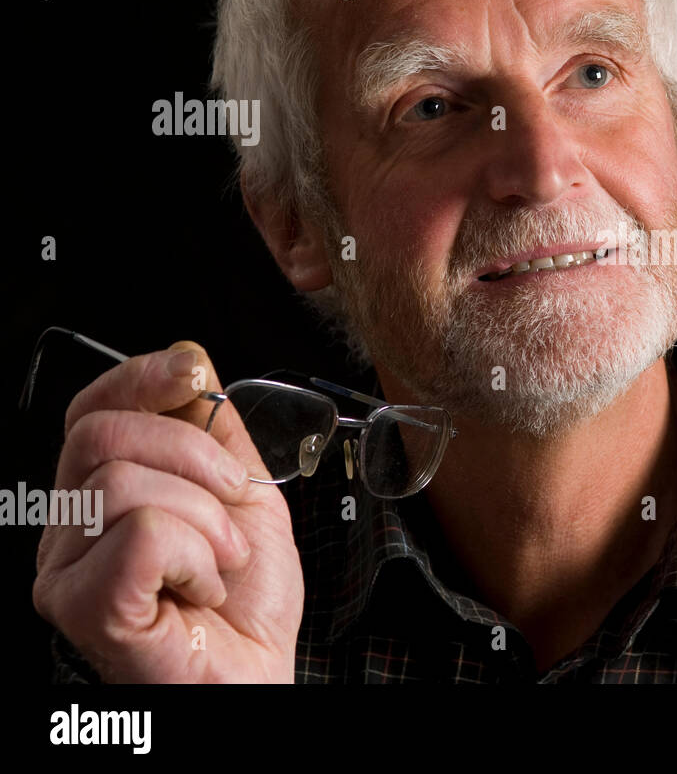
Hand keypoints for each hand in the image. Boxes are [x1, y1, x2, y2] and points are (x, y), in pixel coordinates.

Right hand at [32, 342, 303, 682]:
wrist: (256, 673)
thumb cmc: (245, 600)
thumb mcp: (243, 491)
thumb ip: (214, 429)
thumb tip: (190, 360)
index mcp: (100, 493)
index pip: (92, 409)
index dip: (140, 377)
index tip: (191, 373)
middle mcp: (68, 529)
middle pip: (103, 435)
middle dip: (194, 455)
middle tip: (232, 501)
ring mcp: (65, 569)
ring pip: (125, 484)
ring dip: (208, 520)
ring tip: (221, 560)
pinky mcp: (84, 605)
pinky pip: (142, 534)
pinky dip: (197, 555)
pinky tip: (203, 586)